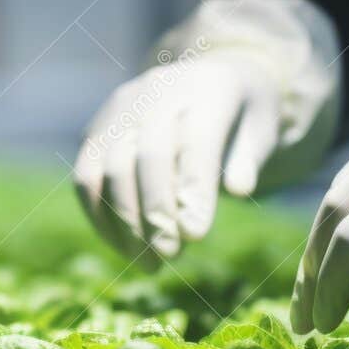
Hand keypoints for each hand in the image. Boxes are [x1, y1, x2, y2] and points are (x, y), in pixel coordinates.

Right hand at [74, 0, 340, 260]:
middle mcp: (160, 90)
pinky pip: (87, 177)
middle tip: (167, 257)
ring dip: (123, 223)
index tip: (196, 236)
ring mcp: (123, 107)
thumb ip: (248, 161)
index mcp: (210, 88)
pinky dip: (101, 218)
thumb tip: (238, 190)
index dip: (194, 189)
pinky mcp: (98, 128)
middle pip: (146, 154)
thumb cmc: (242, 122)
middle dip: (154, 211)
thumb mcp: (261, 135)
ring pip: (107, 168)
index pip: (197, 140)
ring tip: (148, 263)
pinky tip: (124, 248)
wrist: (210, 85)